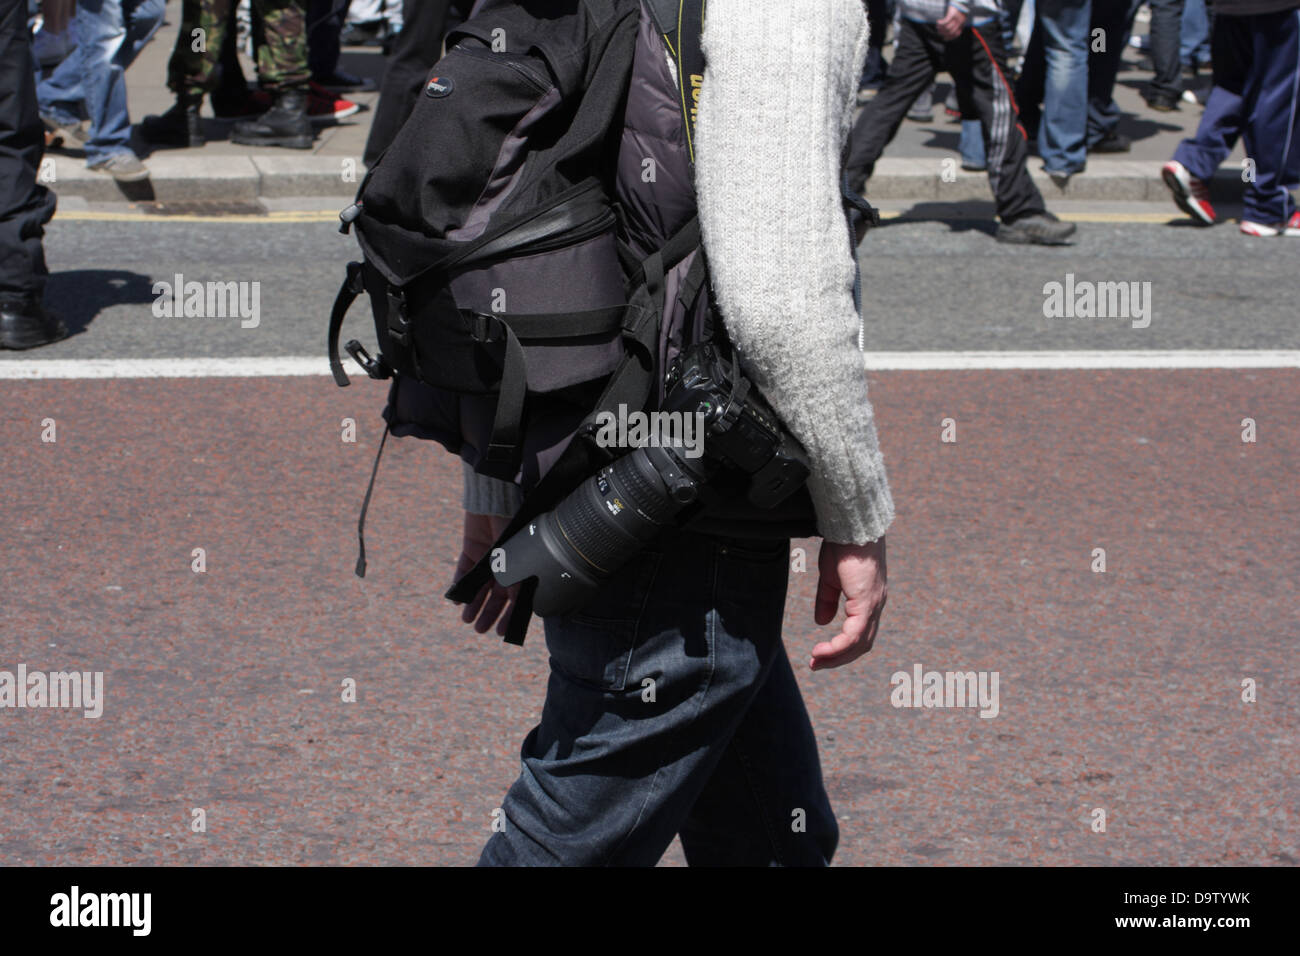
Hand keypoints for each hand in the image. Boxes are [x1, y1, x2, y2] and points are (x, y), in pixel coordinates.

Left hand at [452, 511, 519, 636]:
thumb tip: (515, 604)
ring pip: (479, 588)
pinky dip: (460, 586)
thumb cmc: (511, 524)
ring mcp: (487, 559)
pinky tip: (456, 600)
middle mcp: (505, 565)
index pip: (517, 598)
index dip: (511, 616)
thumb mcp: (515, 556)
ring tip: (467, 620)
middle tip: (480, 630)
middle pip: (496, 596)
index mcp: (522, 567)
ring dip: (474, 604)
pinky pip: (464, 572)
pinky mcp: (470, 551)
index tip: (502, 633)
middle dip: (489, 614)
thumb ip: (513, 578)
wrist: (493, 499)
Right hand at [809, 536, 886, 669]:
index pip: (860, 633)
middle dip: (839, 658)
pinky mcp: (866, 602)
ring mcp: (873, 605)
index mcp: (869, 600)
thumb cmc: (843, 545)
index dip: (841, 647)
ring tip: (817, 661)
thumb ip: (828, 600)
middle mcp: (876, 605)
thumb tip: (822, 622)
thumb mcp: (831, 577)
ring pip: (859, 644)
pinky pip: (854, 634)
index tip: (819, 655)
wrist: (852, 526)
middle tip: (817, 665)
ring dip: (837, 656)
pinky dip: (838, 647)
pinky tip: (822, 651)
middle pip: (862, 644)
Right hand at [936, 6, 966, 39]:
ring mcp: (956, 18)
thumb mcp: (957, 19)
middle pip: (951, 31)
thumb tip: (946, 36)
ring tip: (937, 26)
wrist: (960, 2)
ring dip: (941, 28)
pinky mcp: (952, 14)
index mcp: (962, 24)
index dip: (950, 38)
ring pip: (948, 27)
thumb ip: (954, 27)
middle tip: (939, 32)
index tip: (944, 38)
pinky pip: (946, 20)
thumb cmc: (957, 10)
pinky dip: (941, 22)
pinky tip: (937, 21)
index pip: (956, 34)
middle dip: (944, 33)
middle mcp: (960, 22)